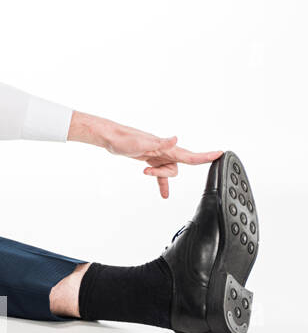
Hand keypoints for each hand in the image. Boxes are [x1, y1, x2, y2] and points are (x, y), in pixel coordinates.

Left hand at [98, 122, 221, 198]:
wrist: (110, 138)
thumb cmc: (125, 138)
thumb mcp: (142, 142)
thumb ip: (161, 142)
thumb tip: (175, 138)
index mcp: (167, 148)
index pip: (190, 155)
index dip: (206, 157)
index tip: (221, 154)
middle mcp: (165, 151)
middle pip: (178, 167)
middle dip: (167, 174)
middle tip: (150, 171)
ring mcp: (158, 155)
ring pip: (169, 172)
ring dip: (159, 176)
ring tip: (144, 171)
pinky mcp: (150, 159)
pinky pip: (160, 175)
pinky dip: (162, 184)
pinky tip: (164, 195)